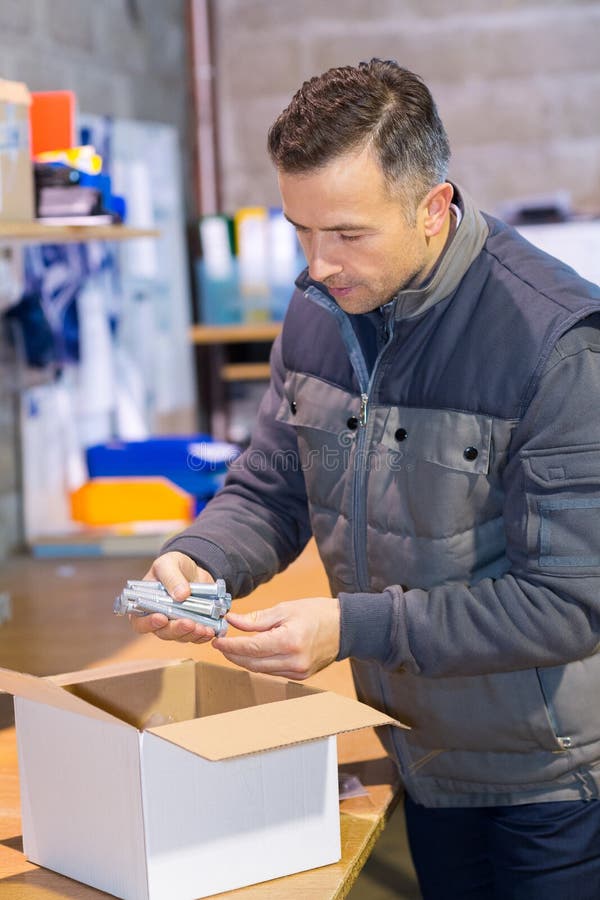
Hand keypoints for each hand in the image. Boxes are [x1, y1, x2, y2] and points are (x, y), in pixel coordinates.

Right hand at [128, 551, 217, 643]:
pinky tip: (212, 631)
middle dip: (177, 630)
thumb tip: (180, 595)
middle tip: (189, 624)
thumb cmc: (174, 565)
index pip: (140, 621)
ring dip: (193, 634)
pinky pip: (197, 636)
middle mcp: (159, 619)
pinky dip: (204, 635)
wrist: (195, 569)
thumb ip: (171, 577)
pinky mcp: (192, 627)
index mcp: (145, 605)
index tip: (162, 618)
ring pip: (181, 637)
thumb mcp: (169, 563)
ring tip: (204, 628)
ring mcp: (176, 625)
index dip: (149, 623)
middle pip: (163, 632)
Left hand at [213, 597, 340, 679]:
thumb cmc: (317, 613)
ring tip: (235, 647)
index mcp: (290, 641)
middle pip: (252, 664)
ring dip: (245, 660)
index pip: (251, 648)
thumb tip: (233, 621)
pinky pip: (272, 672)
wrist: (345, 627)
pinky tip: (254, 654)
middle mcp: (294, 661)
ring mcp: (298, 672)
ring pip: (260, 670)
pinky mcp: (300, 676)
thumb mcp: (285, 609)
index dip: (231, 646)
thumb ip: (257, 619)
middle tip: (222, 644)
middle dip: (234, 655)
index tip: (218, 641)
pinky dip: (260, 664)